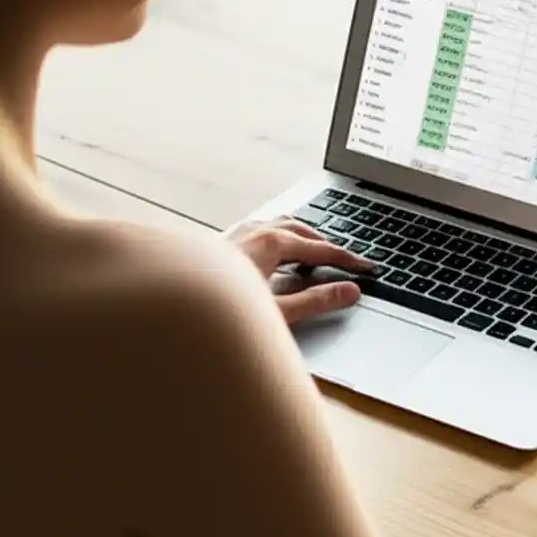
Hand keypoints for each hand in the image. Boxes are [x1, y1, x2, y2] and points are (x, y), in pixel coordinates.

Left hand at [228, 218, 373, 323]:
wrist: (170, 305)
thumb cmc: (218, 309)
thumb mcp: (276, 311)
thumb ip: (316, 301)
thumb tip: (348, 292)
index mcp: (272, 242)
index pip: (322, 249)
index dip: (348, 259)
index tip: (366, 268)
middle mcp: (255, 231)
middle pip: (303, 230)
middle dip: (327, 245)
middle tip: (346, 262)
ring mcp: (238, 234)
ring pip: (281, 224)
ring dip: (303, 237)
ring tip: (317, 254)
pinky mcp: (224, 242)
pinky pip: (262, 229)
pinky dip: (281, 237)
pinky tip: (277, 253)